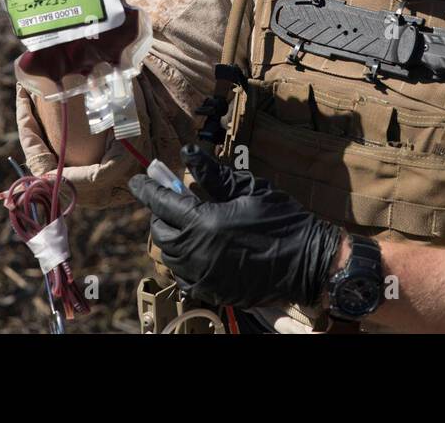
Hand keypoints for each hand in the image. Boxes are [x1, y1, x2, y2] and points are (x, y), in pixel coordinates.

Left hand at [127, 144, 343, 308]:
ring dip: (172, 236)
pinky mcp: (212, 290)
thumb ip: (213, 175)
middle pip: (161, 231)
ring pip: (170, 254)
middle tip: (175, 202)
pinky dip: (183, 260)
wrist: (308, 261)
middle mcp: (198, 251)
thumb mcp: (249, 189)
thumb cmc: (282, 220)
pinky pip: (183, 275)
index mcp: (205, 222)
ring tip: (188, 224)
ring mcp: (204, 274)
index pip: (161, 203)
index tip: (136, 180)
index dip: (146, 189)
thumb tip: (187, 154)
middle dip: (162, 213)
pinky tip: (197, 249)